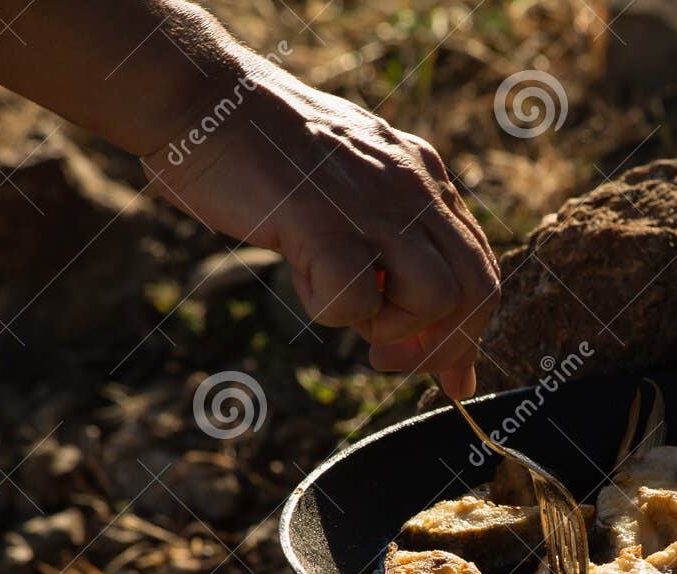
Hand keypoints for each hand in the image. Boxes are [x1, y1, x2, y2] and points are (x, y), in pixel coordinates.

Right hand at [141, 62, 498, 398]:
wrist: (197, 94)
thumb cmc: (260, 155)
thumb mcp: (348, 191)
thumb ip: (388, 247)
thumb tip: (406, 332)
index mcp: (424, 177)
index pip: (480, 269)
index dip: (468, 332)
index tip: (447, 376)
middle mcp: (414, 187)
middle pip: (477, 290)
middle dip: (444, 347)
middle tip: (387, 358)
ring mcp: (373, 202)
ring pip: (437, 298)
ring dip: (392, 328)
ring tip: (342, 305)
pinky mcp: (324, 219)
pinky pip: (357, 299)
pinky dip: (328, 310)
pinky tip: (298, 273)